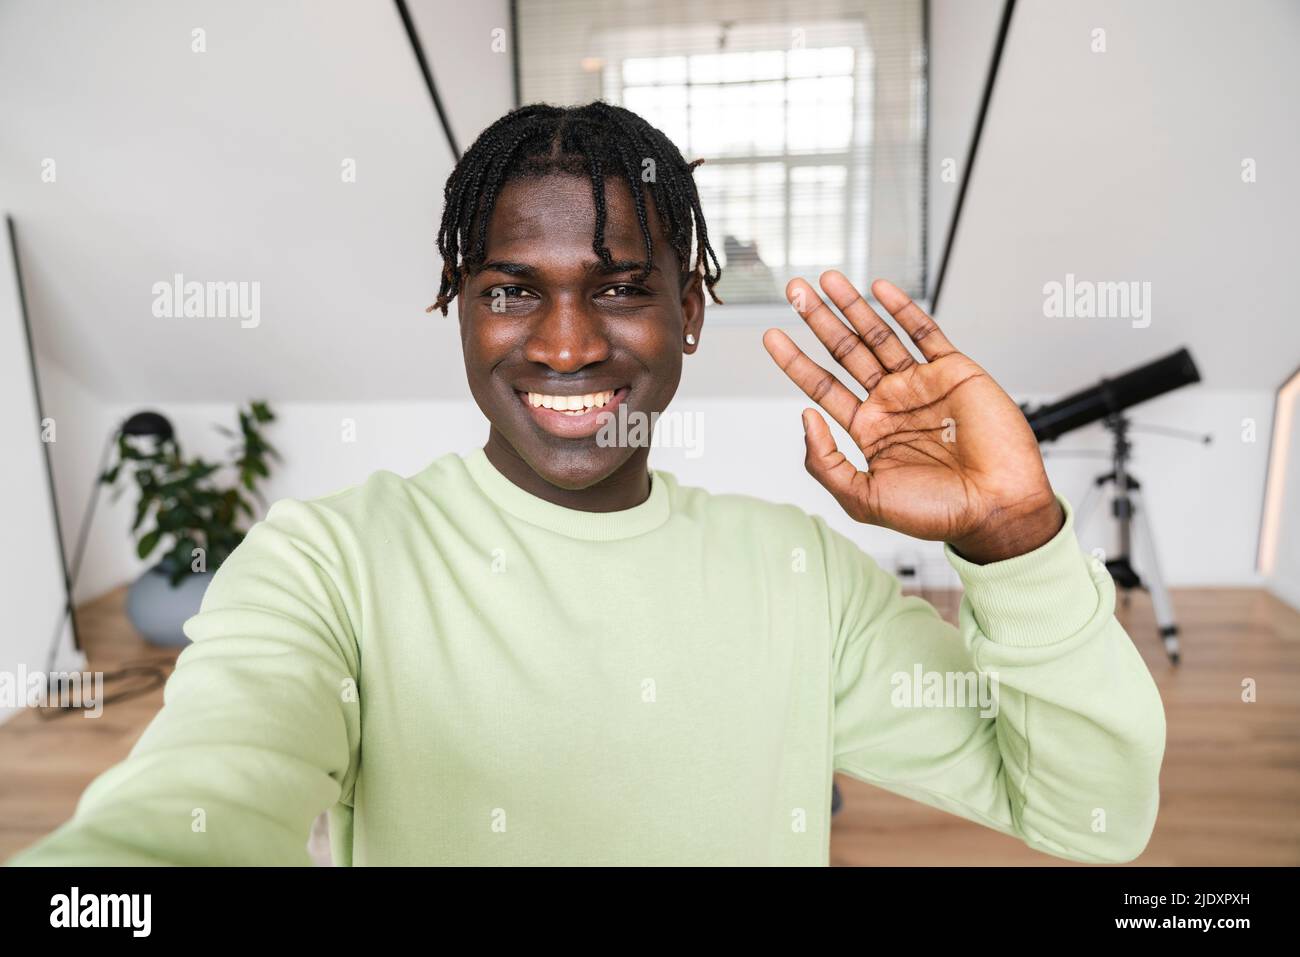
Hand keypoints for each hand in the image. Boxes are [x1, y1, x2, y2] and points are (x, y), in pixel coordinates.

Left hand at [763, 271, 1062, 563]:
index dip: (795, 361)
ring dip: (853, 306)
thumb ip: (825, 462)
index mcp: (869, 431)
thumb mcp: (863, 498)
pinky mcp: (954, 372)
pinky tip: (879, 289)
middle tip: (795, 290)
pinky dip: (903, 309)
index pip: (822, 387)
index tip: (771, 336)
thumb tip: (804, 416)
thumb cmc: (936, 513)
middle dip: (818, 320)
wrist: (995, 507)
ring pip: (879, 335)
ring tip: (827, 280)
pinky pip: (925, 332)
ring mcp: (921, 384)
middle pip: (845, 352)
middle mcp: (892, 403)